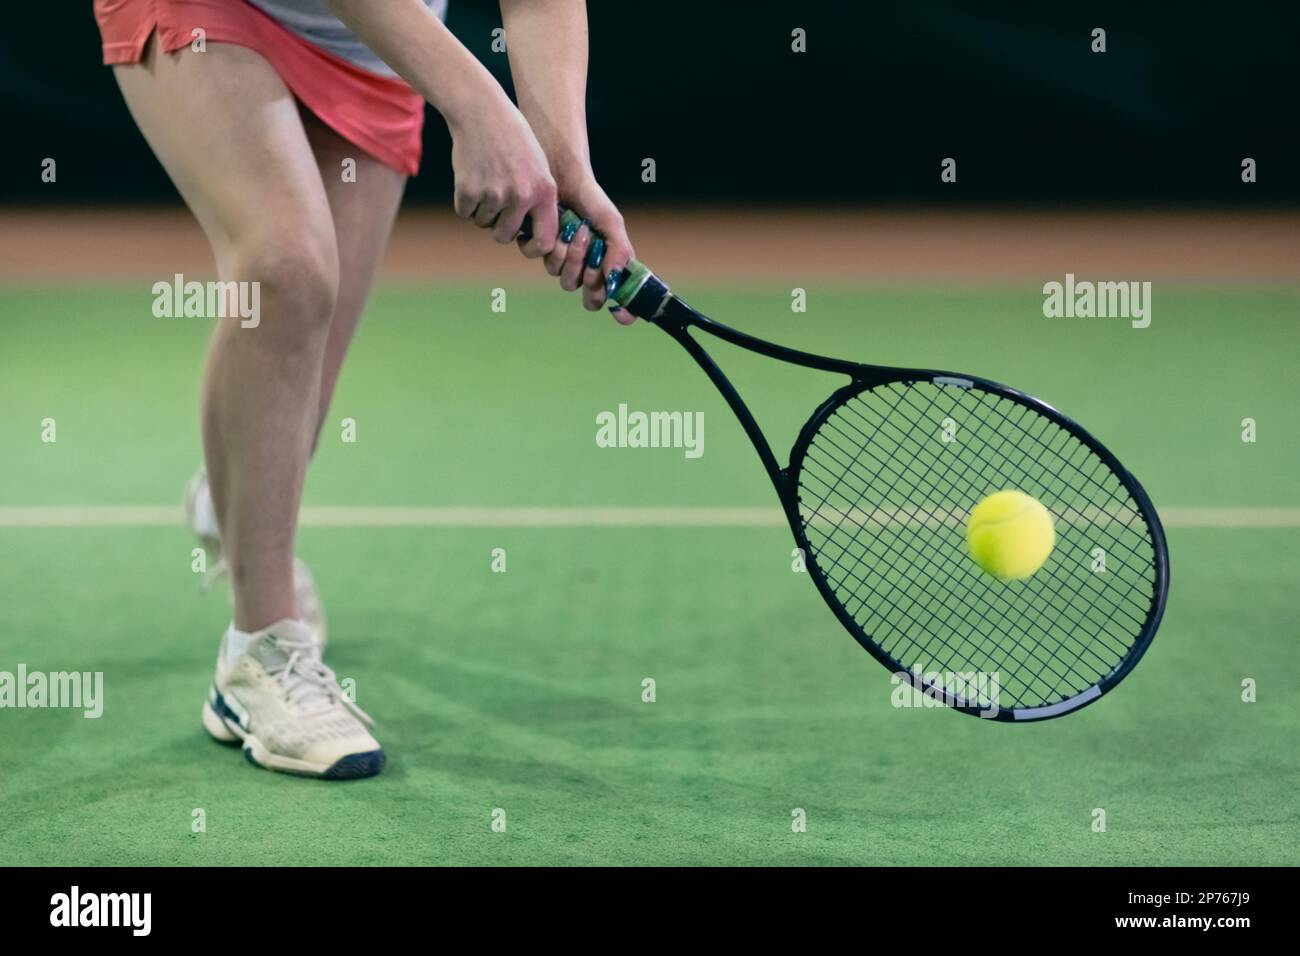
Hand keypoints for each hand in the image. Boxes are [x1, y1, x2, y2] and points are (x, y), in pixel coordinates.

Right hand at [449, 91, 558, 251]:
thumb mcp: (539, 169)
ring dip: (481, 208)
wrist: (482, 112)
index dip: (534, 248)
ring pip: (483, 223)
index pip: (545, 241)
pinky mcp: (468, 190)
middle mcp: (521, 196)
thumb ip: (540, 202)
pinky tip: (472, 175)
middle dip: (498, 225)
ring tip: (487, 178)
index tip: (524, 242)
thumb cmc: (513, 141)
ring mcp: (494, 194)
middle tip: (497, 200)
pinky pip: (464, 212)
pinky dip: (465, 200)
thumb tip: (537, 240)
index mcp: (544, 192)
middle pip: (504, 236)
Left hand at [532, 176, 635, 323]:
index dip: (623, 311)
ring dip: (572, 256)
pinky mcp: (539, 248)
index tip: (621, 312)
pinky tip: (558, 226)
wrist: (562, 173)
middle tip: (593, 247)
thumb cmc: (590, 198)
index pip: (617, 298)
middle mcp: (585, 267)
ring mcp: (561, 260)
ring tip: (577, 230)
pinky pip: (542, 260)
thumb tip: (614, 278)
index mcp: (607, 265)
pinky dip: (551, 243)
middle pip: (588, 294)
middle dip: (590, 273)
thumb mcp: (611, 222)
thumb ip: (619, 250)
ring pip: (564, 279)